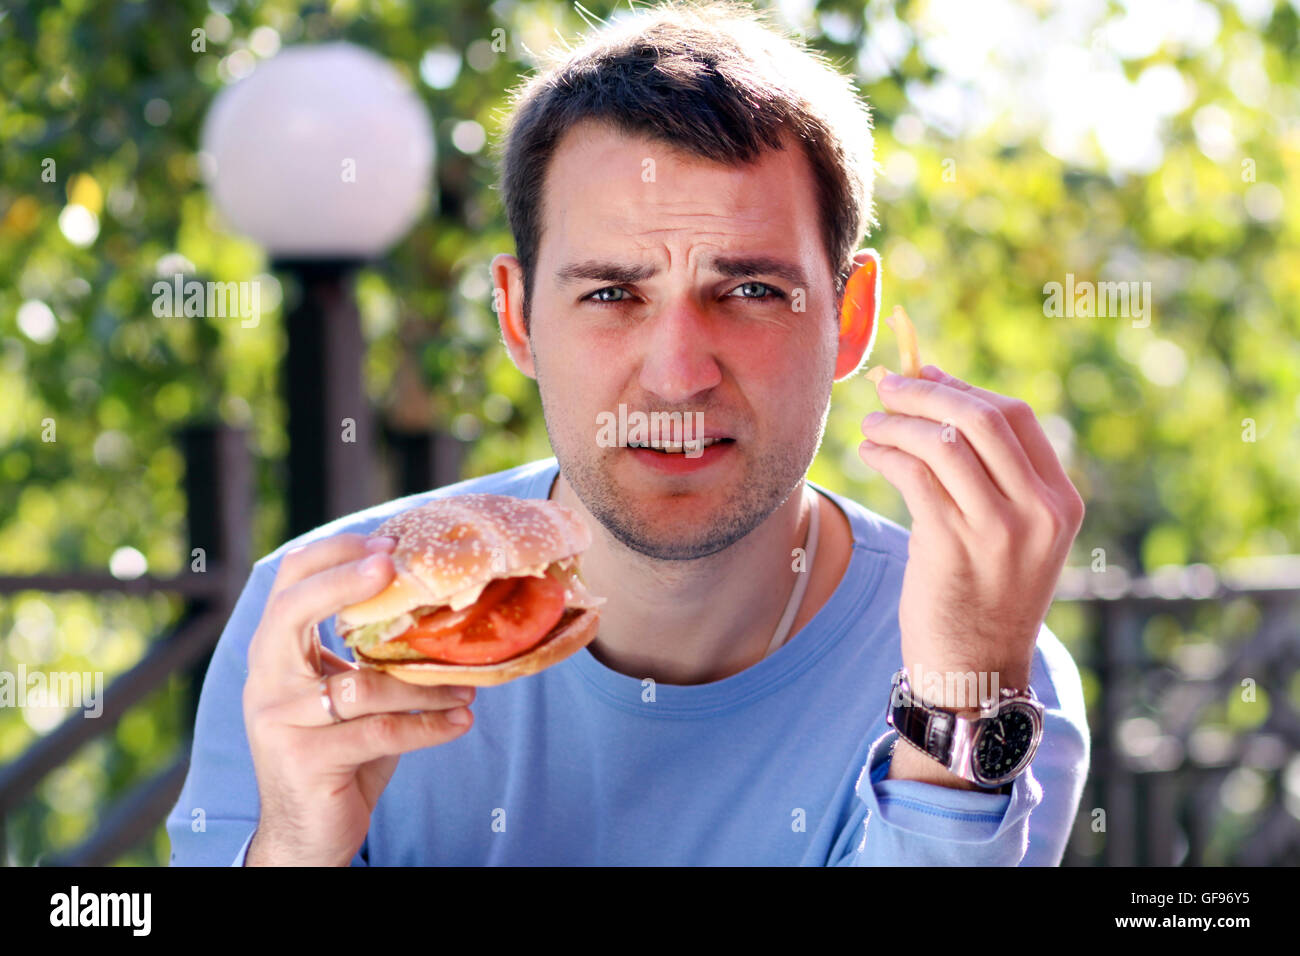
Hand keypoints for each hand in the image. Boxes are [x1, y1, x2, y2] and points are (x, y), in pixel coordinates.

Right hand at [242, 533, 476, 865]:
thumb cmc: (338, 751)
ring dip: (422, 683)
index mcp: (275, 653)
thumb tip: (438, 602)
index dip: (334, 555)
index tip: (388, 543)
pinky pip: (379, 733)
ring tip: (466, 684)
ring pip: (360, 685)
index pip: (288, 583)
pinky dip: (427, 726)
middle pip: (292, 612)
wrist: (307, 833)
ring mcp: (279, 722)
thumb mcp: (347, 692)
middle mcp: (266, 681)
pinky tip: (460, 721)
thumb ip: (369, 652)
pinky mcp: (304, 761)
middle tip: (394, 565)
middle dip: (344, 582)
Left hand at [860, 365, 1083, 707]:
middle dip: (925, 391)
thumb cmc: (983, 594)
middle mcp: (1037, 511)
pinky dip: (886, 454)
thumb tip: (939, 394)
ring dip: (898, 422)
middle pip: (980, 418)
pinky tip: (871, 453)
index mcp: (1059, 500)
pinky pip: (913, 475)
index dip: (963, 387)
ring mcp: (998, 530)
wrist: (976, 670)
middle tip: (887, 385)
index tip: (925, 374)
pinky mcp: (952, 546)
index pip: (1016, 416)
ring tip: (872, 424)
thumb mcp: (1010, 533)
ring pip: (942, 442)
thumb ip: (989, 474)